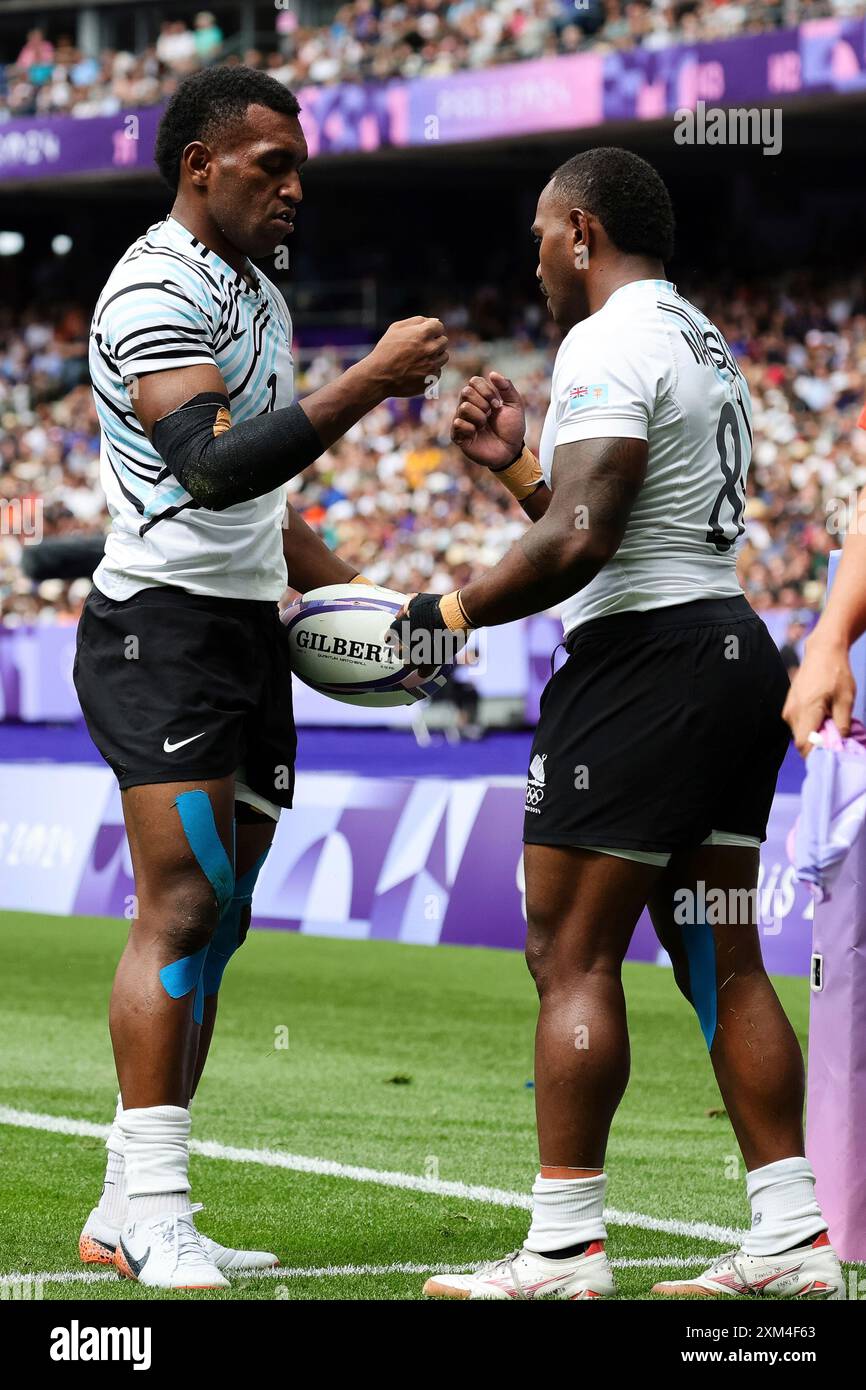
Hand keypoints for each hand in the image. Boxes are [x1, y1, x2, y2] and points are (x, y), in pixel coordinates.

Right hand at [364, 316, 448, 397]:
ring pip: (444, 357)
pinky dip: (431, 370)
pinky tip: (417, 370)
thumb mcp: (396, 328)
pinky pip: (438, 372)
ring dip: (435, 356)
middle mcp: (430, 349)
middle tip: (421, 347)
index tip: (426, 334)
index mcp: (423, 334)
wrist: (379, 376)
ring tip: (420, 359)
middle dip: (434, 342)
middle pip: (444, 341)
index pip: (440, 327)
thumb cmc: (386, 350)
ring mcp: (432, 366)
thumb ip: (417, 321)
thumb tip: (434, 321)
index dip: (433, 330)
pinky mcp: (431, 379)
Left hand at [388, 591, 468, 668]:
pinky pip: (423, 673)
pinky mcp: (432, 661)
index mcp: (401, 627)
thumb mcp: (420, 601)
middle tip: (409, 648)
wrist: (456, 614)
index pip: (390, 636)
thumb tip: (398, 615)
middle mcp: (407, 642)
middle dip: (402, 651)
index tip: (398, 638)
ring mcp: (419, 653)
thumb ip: (406, 607)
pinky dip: (424, 671)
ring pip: (408, 665)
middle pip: (398, 652)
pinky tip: (426, 667)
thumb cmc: (439, 605)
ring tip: (419, 658)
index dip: (393, 638)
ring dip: (412, 662)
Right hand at [451, 372, 525, 469]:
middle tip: (490, 415)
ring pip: (463, 407)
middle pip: (466, 392)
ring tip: (484, 426)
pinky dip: (471, 428)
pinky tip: (476, 434)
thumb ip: (507, 387)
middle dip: (483, 403)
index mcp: (480, 397)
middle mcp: (468, 407)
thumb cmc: (512, 428)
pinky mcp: (458, 436)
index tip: (498, 405)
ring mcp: (462, 421)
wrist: (510, 450)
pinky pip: (458, 424)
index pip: (474, 381)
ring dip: (479, 417)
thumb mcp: (515, 405)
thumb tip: (492, 374)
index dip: (486, 390)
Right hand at [782, 634, 856, 754]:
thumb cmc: (836, 674)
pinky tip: (822, 716)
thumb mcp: (846, 699)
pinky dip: (810, 726)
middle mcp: (792, 712)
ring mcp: (788, 709)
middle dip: (817, 745)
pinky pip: (798, 724)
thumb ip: (842, 724)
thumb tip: (839, 744)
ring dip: (814, 735)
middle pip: (801, 741)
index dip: (816, 754)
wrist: (822, 652)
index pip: (804, 744)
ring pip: (799, 733)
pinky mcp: (789, 706)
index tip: (830, 753)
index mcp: (806, 710)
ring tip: (830, 724)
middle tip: (835, 738)